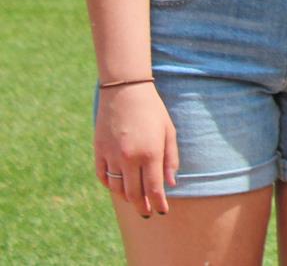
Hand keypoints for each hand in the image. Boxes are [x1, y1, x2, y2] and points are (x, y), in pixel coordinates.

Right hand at [95, 82, 176, 216]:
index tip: (162, 211)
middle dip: (142, 206)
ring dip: (127, 198)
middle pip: (134, 194)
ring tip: (135, 200)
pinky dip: (111, 185)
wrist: (124, 92)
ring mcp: (111, 156)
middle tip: (147, 212)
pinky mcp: (99, 152)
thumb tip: (170, 184)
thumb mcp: (169, 132)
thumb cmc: (152, 110)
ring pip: (117, 189)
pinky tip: (118, 187)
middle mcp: (129, 158)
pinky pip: (103, 177)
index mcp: (150, 153)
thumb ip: (170, 159)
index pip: (154, 189)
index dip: (158, 204)